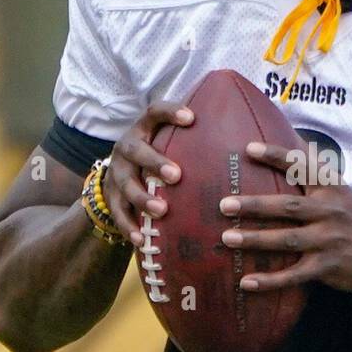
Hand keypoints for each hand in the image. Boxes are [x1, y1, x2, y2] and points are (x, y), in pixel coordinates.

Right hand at [103, 101, 193, 244]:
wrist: (117, 174)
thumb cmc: (157, 155)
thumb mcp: (167, 141)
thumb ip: (192, 138)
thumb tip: (241, 136)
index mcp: (144, 130)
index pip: (154, 112)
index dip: (170, 112)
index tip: (191, 117)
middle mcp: (127, 148)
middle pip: (136, 150)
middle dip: (155, 162)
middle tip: (176, 175)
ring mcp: (116, 172)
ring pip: (125, 184)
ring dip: (142, 198)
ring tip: (162, 210)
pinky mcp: (111, 197)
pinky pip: (117, 212)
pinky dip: (129, 226)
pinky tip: (141, 239)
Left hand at [219, 141, 351, 293]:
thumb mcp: (341, 190)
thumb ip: (315, 173)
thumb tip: (290, 139)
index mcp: (332, 188)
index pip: (302, 167)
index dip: (276, 156)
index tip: (248, 149)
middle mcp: (331, 212)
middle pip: (288, 207)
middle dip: (255, 206)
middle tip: (225, 204)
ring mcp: (328, 241)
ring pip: (287, 240)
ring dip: (255, 240)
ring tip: (228, 237)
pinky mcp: (326, 267)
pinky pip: (294, 275)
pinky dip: (270, 280)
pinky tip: (246, 283)